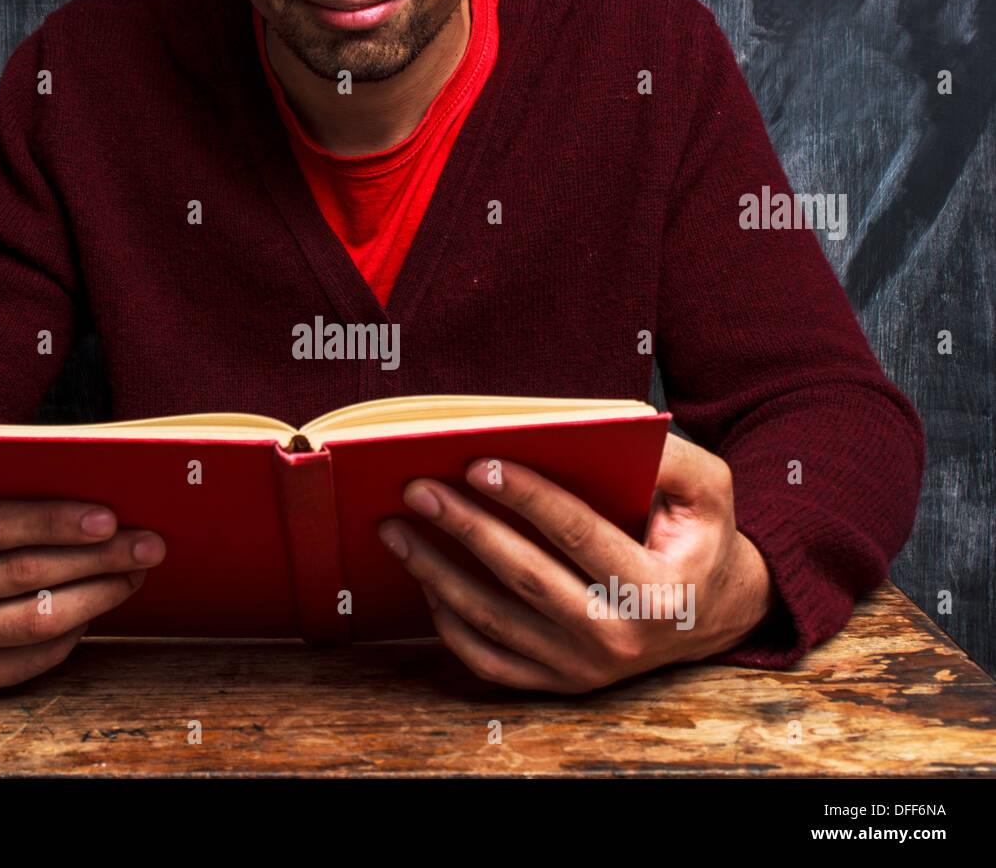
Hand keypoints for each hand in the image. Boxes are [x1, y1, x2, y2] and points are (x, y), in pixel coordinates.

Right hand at [0, 471, 164, 693]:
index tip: (110, 518)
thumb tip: (93, 471)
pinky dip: (78, 628)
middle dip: (97, 557)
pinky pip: (37, 655)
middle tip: (149, 544)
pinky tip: (101, 600)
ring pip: (37, 619)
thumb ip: (11, 475)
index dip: (53, 522)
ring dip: (99, 593)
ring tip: (136, 571)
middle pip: (24, 573)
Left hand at [376, 434, 777, 692]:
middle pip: (524, 576)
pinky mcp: (559, 683)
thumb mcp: (710, 491)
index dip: (527, 497)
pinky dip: (449, 624)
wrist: (716, 616)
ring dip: (437, 572)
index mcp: (656, 590)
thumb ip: (672, 459)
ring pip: (494, 620)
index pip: (579, 534)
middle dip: (464, 528)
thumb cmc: (702, 540)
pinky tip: (424, 580)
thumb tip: (606, 428)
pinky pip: (490, 661)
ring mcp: (583, 668)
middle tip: (416, 489)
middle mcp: (618, 638)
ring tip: (395, 530)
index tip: (478, 463)